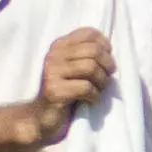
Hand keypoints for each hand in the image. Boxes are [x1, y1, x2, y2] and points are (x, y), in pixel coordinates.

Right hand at [28, 26, 116, 140]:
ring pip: (91, 67)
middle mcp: (53, 55)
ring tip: (98, 90)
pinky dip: (94, 96)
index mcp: (59, 46)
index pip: (89, 33)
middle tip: (106, 79)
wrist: (42, 118)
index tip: (106, 61)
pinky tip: (90, 100)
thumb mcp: (75, 68)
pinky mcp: (54, 90)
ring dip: (102, 81)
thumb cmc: (66, 92)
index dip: (105, 45)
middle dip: (107, 66)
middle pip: (94, 51)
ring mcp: (51, 72)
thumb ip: (87, 55)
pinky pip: (86, 87)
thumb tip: (110, 49)